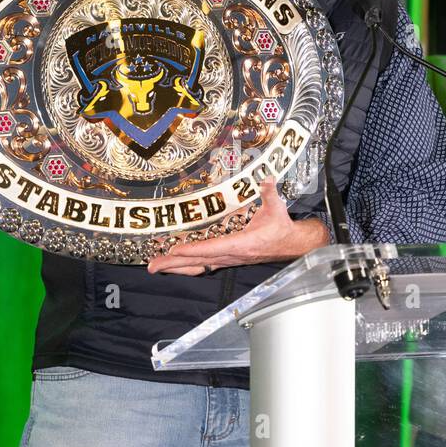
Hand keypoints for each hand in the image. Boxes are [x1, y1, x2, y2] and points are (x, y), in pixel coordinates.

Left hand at [147, 178, 331, 275]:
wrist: (292, 245)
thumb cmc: (281, 227)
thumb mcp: (277, 208)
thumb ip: (269, 193)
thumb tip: (266, 179)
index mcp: (242, 244)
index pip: (213, 248)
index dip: (194, 250)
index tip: (175, 250)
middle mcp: (233, 255)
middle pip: (199, 261)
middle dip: (175, 263)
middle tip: (153, 266)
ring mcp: (229, 259)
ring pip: (199, 266)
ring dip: (177, 267)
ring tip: (156, 267)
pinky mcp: (228, 259)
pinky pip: (204, 265)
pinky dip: (188, 266)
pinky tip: (175, 267)